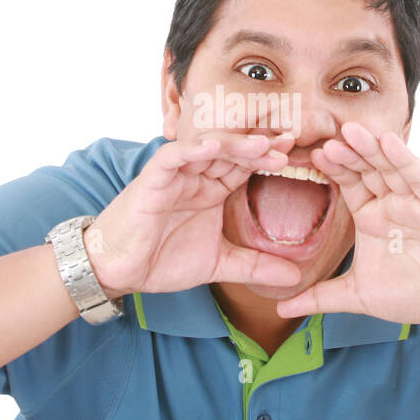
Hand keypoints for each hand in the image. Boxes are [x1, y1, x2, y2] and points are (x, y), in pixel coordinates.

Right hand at [84, 132, 303, 296]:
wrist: (119, 271)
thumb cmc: (161, 259)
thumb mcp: (218, 264)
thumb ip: (255, 266)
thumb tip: (296, 278)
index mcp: (212, 189)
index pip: (246, 165)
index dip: (271, 158)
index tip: (300, 155)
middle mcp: (196, 175)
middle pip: (233, 150)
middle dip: (262, 145)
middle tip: (292, 141)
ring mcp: (175, 174)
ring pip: (208, 147)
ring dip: (235, 144)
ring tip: (263, 145)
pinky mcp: (152, 179)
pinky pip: (173, 156)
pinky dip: (192, 148)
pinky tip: (214, 146)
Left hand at [275, 122, 419, 333]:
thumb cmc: (414, 294)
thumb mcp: (359, 296)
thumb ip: (322, 298)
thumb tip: (281, 309)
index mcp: (371, 215)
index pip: (347, 184)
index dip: (330, 169)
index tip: (307, 155)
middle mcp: (391, 201)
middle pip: (365, 168)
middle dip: (346, 153)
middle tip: (323, 137)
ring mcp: (416, 199)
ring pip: (390, 166)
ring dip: (371, 148)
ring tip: (350, 130)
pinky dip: (405, 159)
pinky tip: (389, 142)